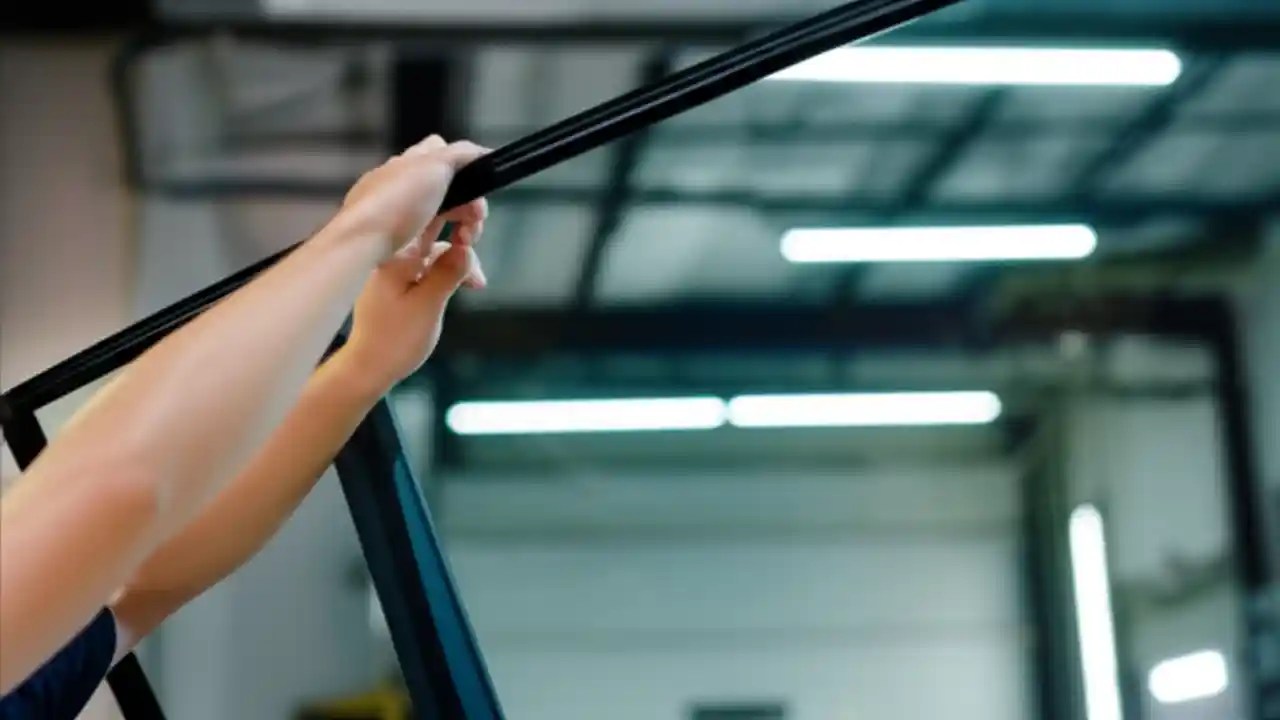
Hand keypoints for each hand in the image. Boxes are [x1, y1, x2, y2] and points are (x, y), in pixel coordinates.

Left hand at [338, 135, 488, 259]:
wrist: (359, 241)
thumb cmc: (398, 200)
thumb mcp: (435, 165)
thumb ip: (461, 154)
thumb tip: (484, 152)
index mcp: (407, 162)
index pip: (441, 153)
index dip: (465, 168)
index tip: (476, 193)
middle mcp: (397, 183)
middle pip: (443, 188)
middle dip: (466, 206)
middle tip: (474, 227)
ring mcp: (391, 214)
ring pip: (435, 216)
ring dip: (455, 228)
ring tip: (461, 243)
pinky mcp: (389, 241)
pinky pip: (420, 240)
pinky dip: (434, 245)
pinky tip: (434, 254)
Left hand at [339, 197, 488, 390]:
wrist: (370, 367)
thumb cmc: (394, 340)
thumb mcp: (428, 306)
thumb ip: (449, 273)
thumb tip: (468, 248)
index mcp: (397, 252)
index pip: (428, 212)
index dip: (457, 207)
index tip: (478, 221)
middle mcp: (396, 252)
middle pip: (434, 220)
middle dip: (462, 224)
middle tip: (478, 239)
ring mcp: (400, 264)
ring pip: (439, 242)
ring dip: (462, 252)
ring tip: (476, 277)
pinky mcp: (405, 278)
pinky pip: (434, 261)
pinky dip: (453, 267)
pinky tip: (469, 283)